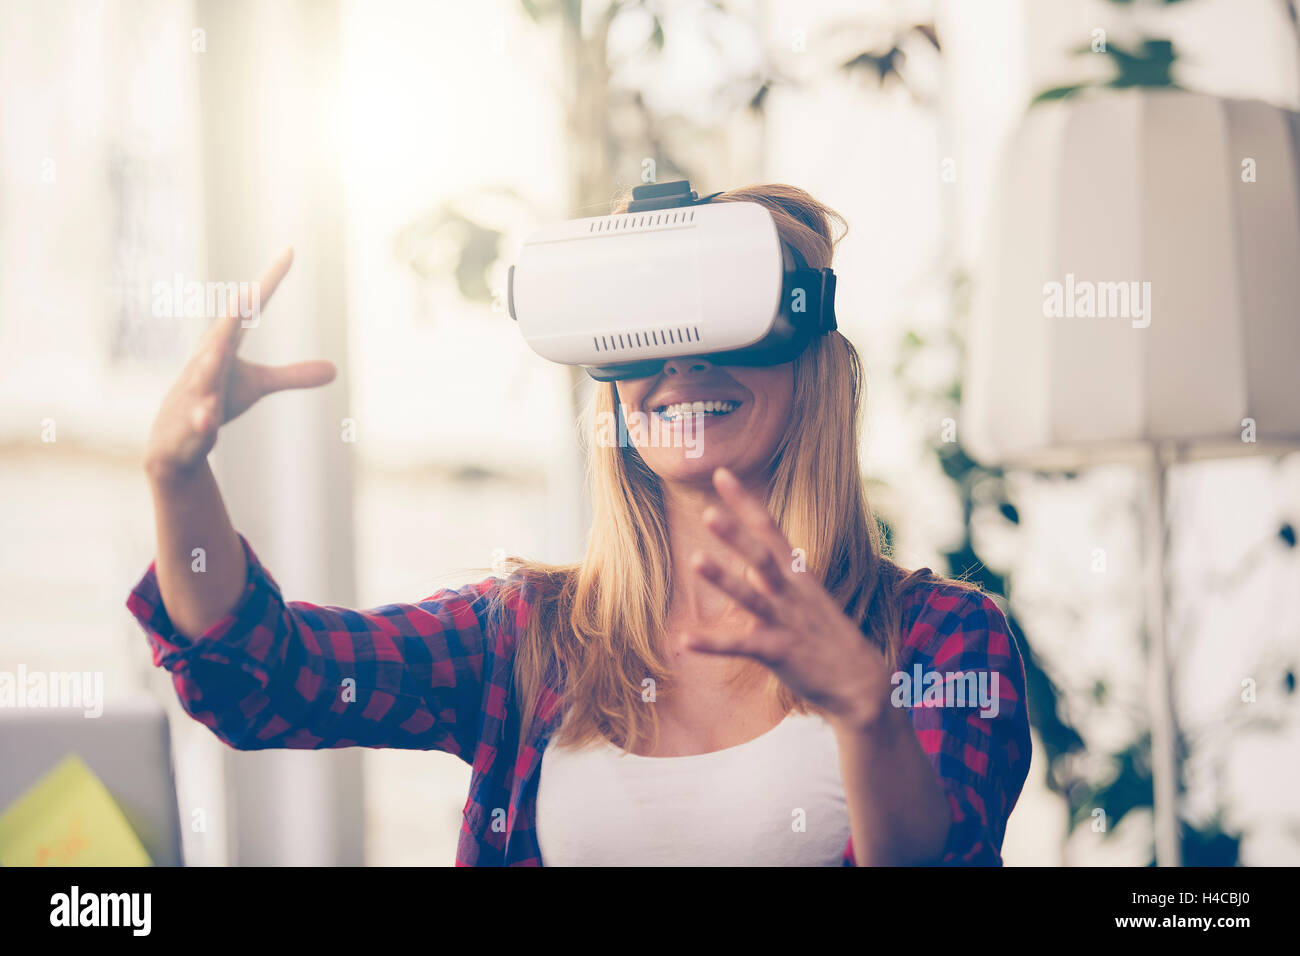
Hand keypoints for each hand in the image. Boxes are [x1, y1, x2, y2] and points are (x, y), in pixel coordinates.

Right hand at [144, 248, 335, 481]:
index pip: (250, 309)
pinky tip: (207, 420)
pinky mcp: (190, 423)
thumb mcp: (257, 385)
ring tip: (218, 349)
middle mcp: (207, 362)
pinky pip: (197, 422)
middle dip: (231, 315)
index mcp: (223, 345)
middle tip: (247, 292)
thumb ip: (294, 375)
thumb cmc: (215, 399)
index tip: (290, 251)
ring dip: (209, 363)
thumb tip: (335, 369)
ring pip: (202, 377)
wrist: (175, 439)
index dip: (270, 282)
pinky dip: (202, 420)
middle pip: (220, 335)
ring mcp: (195, 392)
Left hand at [682, 467, 890, 730]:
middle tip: (707, 512)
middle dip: (735, 535)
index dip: (744, 502)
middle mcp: (792, 593)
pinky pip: (740, 646)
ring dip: (724, 579)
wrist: (861, 682)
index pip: (769, 528)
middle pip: (762, 557)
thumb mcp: (806, 598)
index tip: (721, 474)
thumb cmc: (828, 636)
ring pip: (752, 596)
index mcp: (798, 574)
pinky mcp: (778, 652)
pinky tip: (684, 641)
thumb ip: (776, 577)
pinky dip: (712, 644)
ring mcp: (786, 622)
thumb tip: (749, 561)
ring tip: (695, 561)